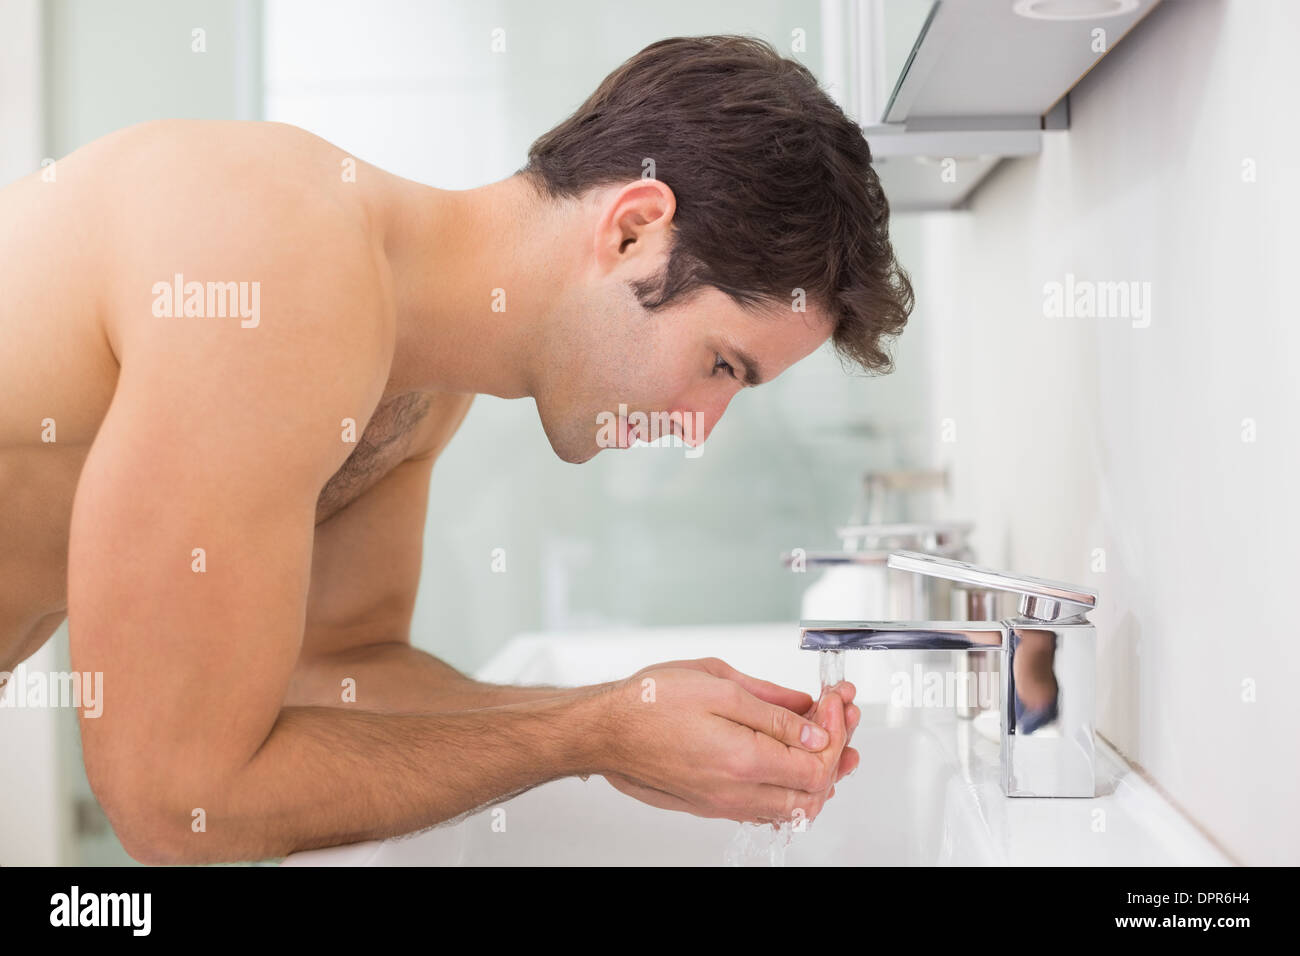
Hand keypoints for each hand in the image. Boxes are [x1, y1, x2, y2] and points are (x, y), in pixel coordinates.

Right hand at [600, 659, 856, 824]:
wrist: (604, 730)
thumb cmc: (648, 703)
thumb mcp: (717, 684)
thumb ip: (771, 707)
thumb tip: (811, 723)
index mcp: (743, 760)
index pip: (817, 762)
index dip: (836, 730)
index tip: (835, 701)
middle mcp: (736, 792)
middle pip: (813, 791)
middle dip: (835, 750)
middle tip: (838, 717)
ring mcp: (723, 804)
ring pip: (791, 805)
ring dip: (815, 770)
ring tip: (822, 735)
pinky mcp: (710, 804)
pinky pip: (764, 807)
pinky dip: (787, 783)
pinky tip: (788, 755)